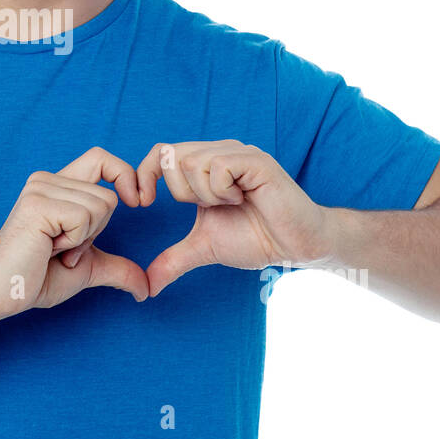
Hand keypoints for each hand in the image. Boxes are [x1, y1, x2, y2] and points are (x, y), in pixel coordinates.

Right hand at [0, 146, 148, 315]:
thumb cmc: (35, 279)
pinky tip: (47, 249)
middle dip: (97, 232)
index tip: (138, 202)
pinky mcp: (38, 204)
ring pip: (101, 206)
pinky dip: (75, 242)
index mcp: (57, 186)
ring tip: (53, 249)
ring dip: (84, 240)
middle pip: (109, 194)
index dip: (125, 174)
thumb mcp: (86, 268)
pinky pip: (85, 217)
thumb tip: (146, 288)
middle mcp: (46, 180)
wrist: (0, 294)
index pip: (101, 158)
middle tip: (64, 249)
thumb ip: (116, 268)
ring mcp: (40, 189)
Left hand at [136, 140, 332, 296]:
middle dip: (180, 192)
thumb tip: (147, 287)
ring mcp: (238, 153)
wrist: (296, 246)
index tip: (143, 202)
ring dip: (204, 195)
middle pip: (170, 156)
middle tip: (208, 208)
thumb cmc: (256, 239)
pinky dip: (222, 192)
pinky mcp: (255, 161)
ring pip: (191, 162)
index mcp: (204, 164)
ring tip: (231, 204)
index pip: (160, 152)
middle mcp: (219, 151)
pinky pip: (217, 167)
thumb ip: (173, 260)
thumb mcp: (204, 247)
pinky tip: (242, 200)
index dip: (143, 174)